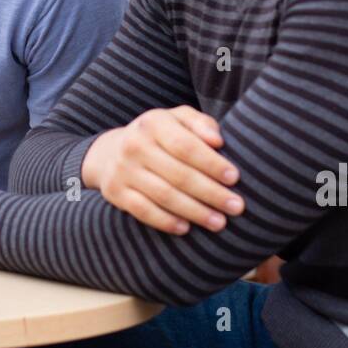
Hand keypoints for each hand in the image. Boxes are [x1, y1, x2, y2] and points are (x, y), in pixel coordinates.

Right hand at [81, 106, 242, 234]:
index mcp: (153, 123)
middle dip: (211, 192)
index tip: (235, 178)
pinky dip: (165, 221)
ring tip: (219, 222)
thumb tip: (218, 141)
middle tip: (236, 207)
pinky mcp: (115, 192)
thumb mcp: (178, 119)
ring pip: (163, 195)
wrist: (111, 151)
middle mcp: (134, 144)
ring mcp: (122, 170)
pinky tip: (187, 228)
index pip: (186, 145)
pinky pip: (143, 210)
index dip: (212, 163)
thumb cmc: (160, 135)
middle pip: (178, 174)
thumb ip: (201, 124)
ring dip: (194, 211)